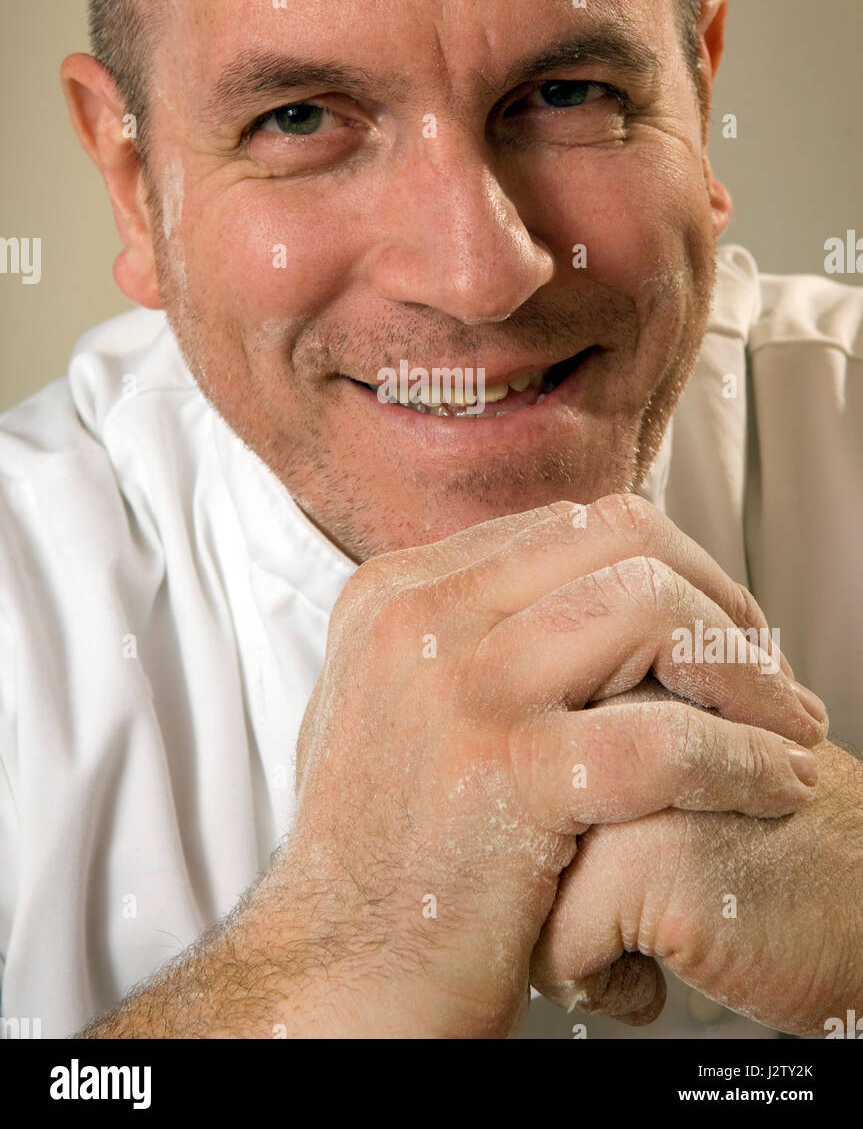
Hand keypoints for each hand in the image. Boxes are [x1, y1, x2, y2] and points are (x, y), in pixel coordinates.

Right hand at [253, 496, 826, 1037]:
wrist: (339, 980)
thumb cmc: (378, 865)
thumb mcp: (390, 710)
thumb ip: (458, 638)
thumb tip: (555, 595)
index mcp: (396, 592)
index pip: (571, 525)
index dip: (668, 569)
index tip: (713, 629)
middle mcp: (420, 617)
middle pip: (621, 541)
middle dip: (718, 600)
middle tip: (764, 668)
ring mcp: (458, 687)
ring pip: (652, 609)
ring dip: (744, 670)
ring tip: (783, 728)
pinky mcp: (502, 771)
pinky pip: (666, 736)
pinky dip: (742, 757)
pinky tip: (772, 785)